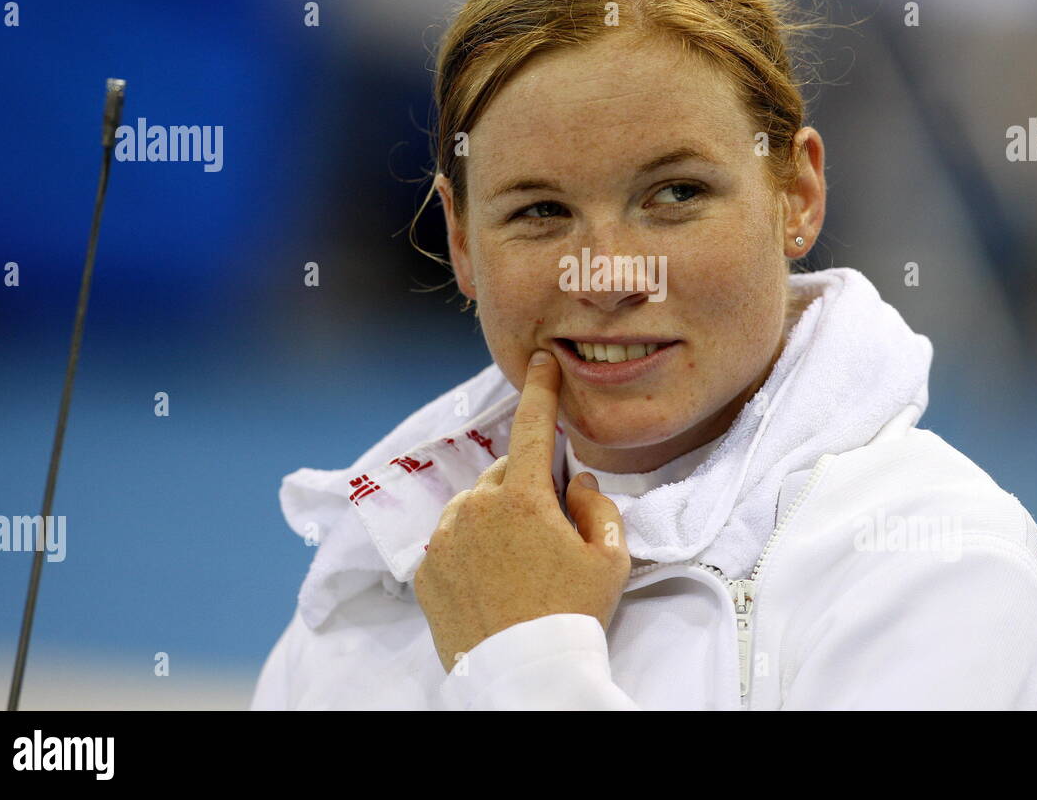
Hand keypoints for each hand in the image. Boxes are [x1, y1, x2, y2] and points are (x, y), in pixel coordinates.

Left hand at [413, 349, 630, 672]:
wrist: (523, 674)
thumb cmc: (570, 615)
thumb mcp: (609, 558)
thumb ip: (598, 505)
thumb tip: (579, 481)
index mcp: (523, 498)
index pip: (533, 428)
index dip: (540, 391)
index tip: (539, 362)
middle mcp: (476, 508)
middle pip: (506, 476)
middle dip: (528, 490)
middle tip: (550, 536)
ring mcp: (445, 538)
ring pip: (475, 507)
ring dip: (496, 519)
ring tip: (520, 566)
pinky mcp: (426, 569)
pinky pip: (452, 540)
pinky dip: (472, 548)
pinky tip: (494, 580)